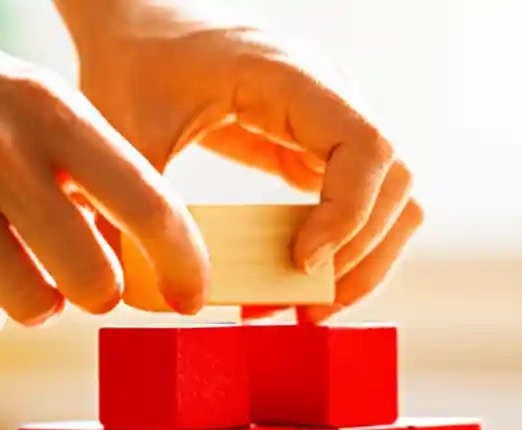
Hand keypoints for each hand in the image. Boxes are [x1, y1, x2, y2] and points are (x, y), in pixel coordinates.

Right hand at [0, 0, 208, 335]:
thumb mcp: (30, 101)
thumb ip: (88, 172)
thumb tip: (138, 259)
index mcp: (50, 110)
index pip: (148, 203)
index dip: (182, 262)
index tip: (192, 296)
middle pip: (94, 279)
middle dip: (97, 293)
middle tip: (80, 279)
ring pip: (35, 308)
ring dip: (36, 301)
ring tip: (10, 260)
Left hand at [60, 1, 422, 322]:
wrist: (138, 24)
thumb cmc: (133, 65)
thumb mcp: (126, 137)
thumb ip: (145, 213)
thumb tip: (171, 300)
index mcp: (290, 77)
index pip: (366, 146)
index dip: (348, 213)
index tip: (301, 261)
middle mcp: (329, 93)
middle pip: (395, 182)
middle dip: (359, 256)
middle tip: (303, 309)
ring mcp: (332, 119)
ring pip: (392, 197)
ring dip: (361, 260)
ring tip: (306, 308)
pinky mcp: (318, 144)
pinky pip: (361, 199)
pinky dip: (343, 247)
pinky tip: (296, 280)